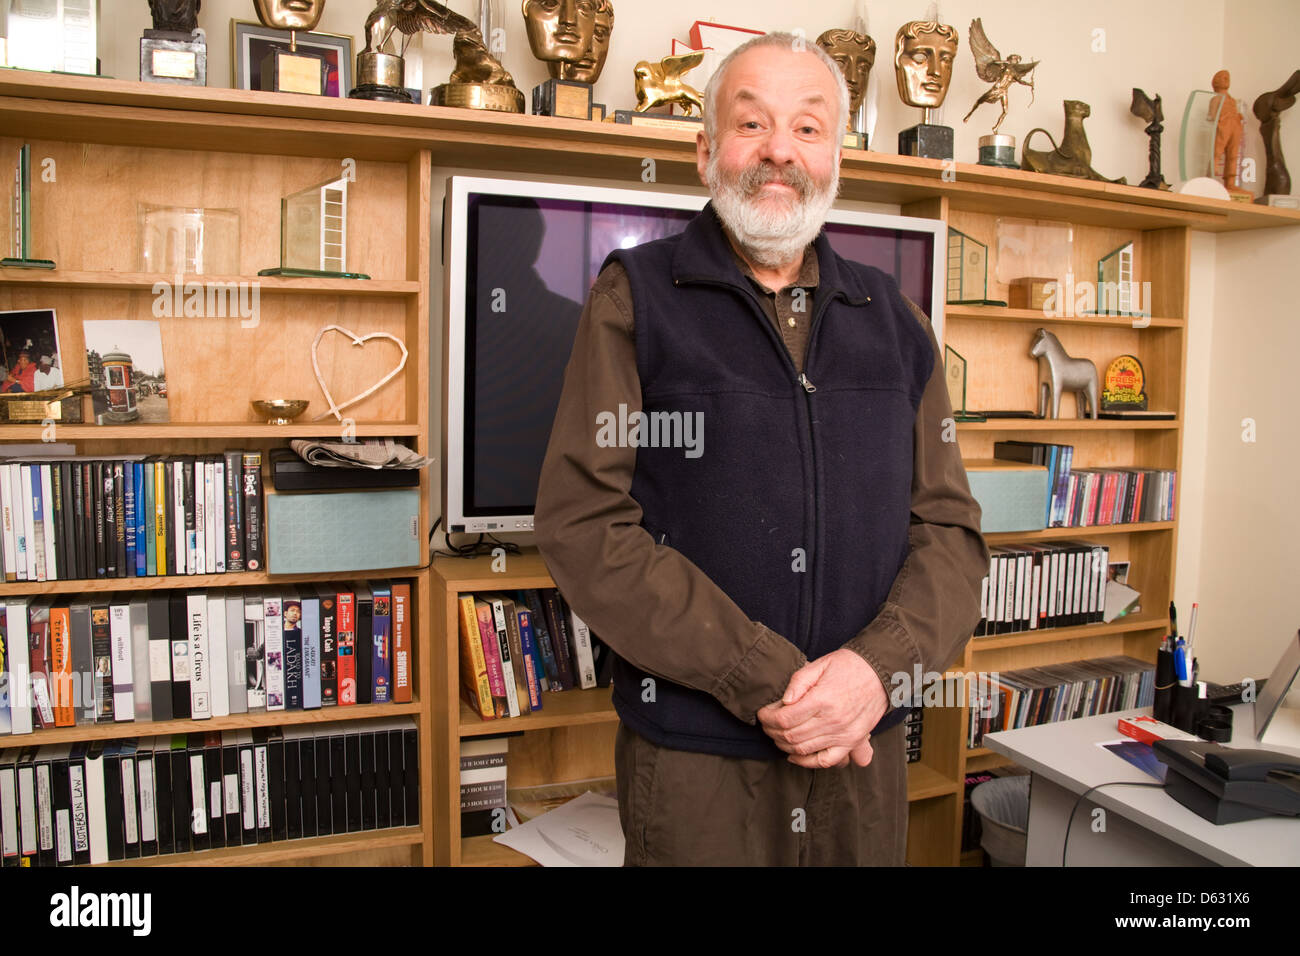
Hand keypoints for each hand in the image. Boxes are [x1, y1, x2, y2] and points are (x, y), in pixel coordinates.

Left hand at [756, 649, 888, 768]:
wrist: (880, 672)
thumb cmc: (849, 666)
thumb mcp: (820, 664)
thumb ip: (799, 682)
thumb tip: (784, 701)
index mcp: (823, 700)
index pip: (785, 718)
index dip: (767, 718)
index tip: (762, 713)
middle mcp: (832, 721)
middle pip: (791, 735)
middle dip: (772, 731)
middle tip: (767, 723)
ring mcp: (843, 735)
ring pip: (803, 750)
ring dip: (784, 745)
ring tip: (777, 734)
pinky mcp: (851, 742)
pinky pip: (825, 761)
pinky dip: (807, 762)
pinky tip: (794, 755)